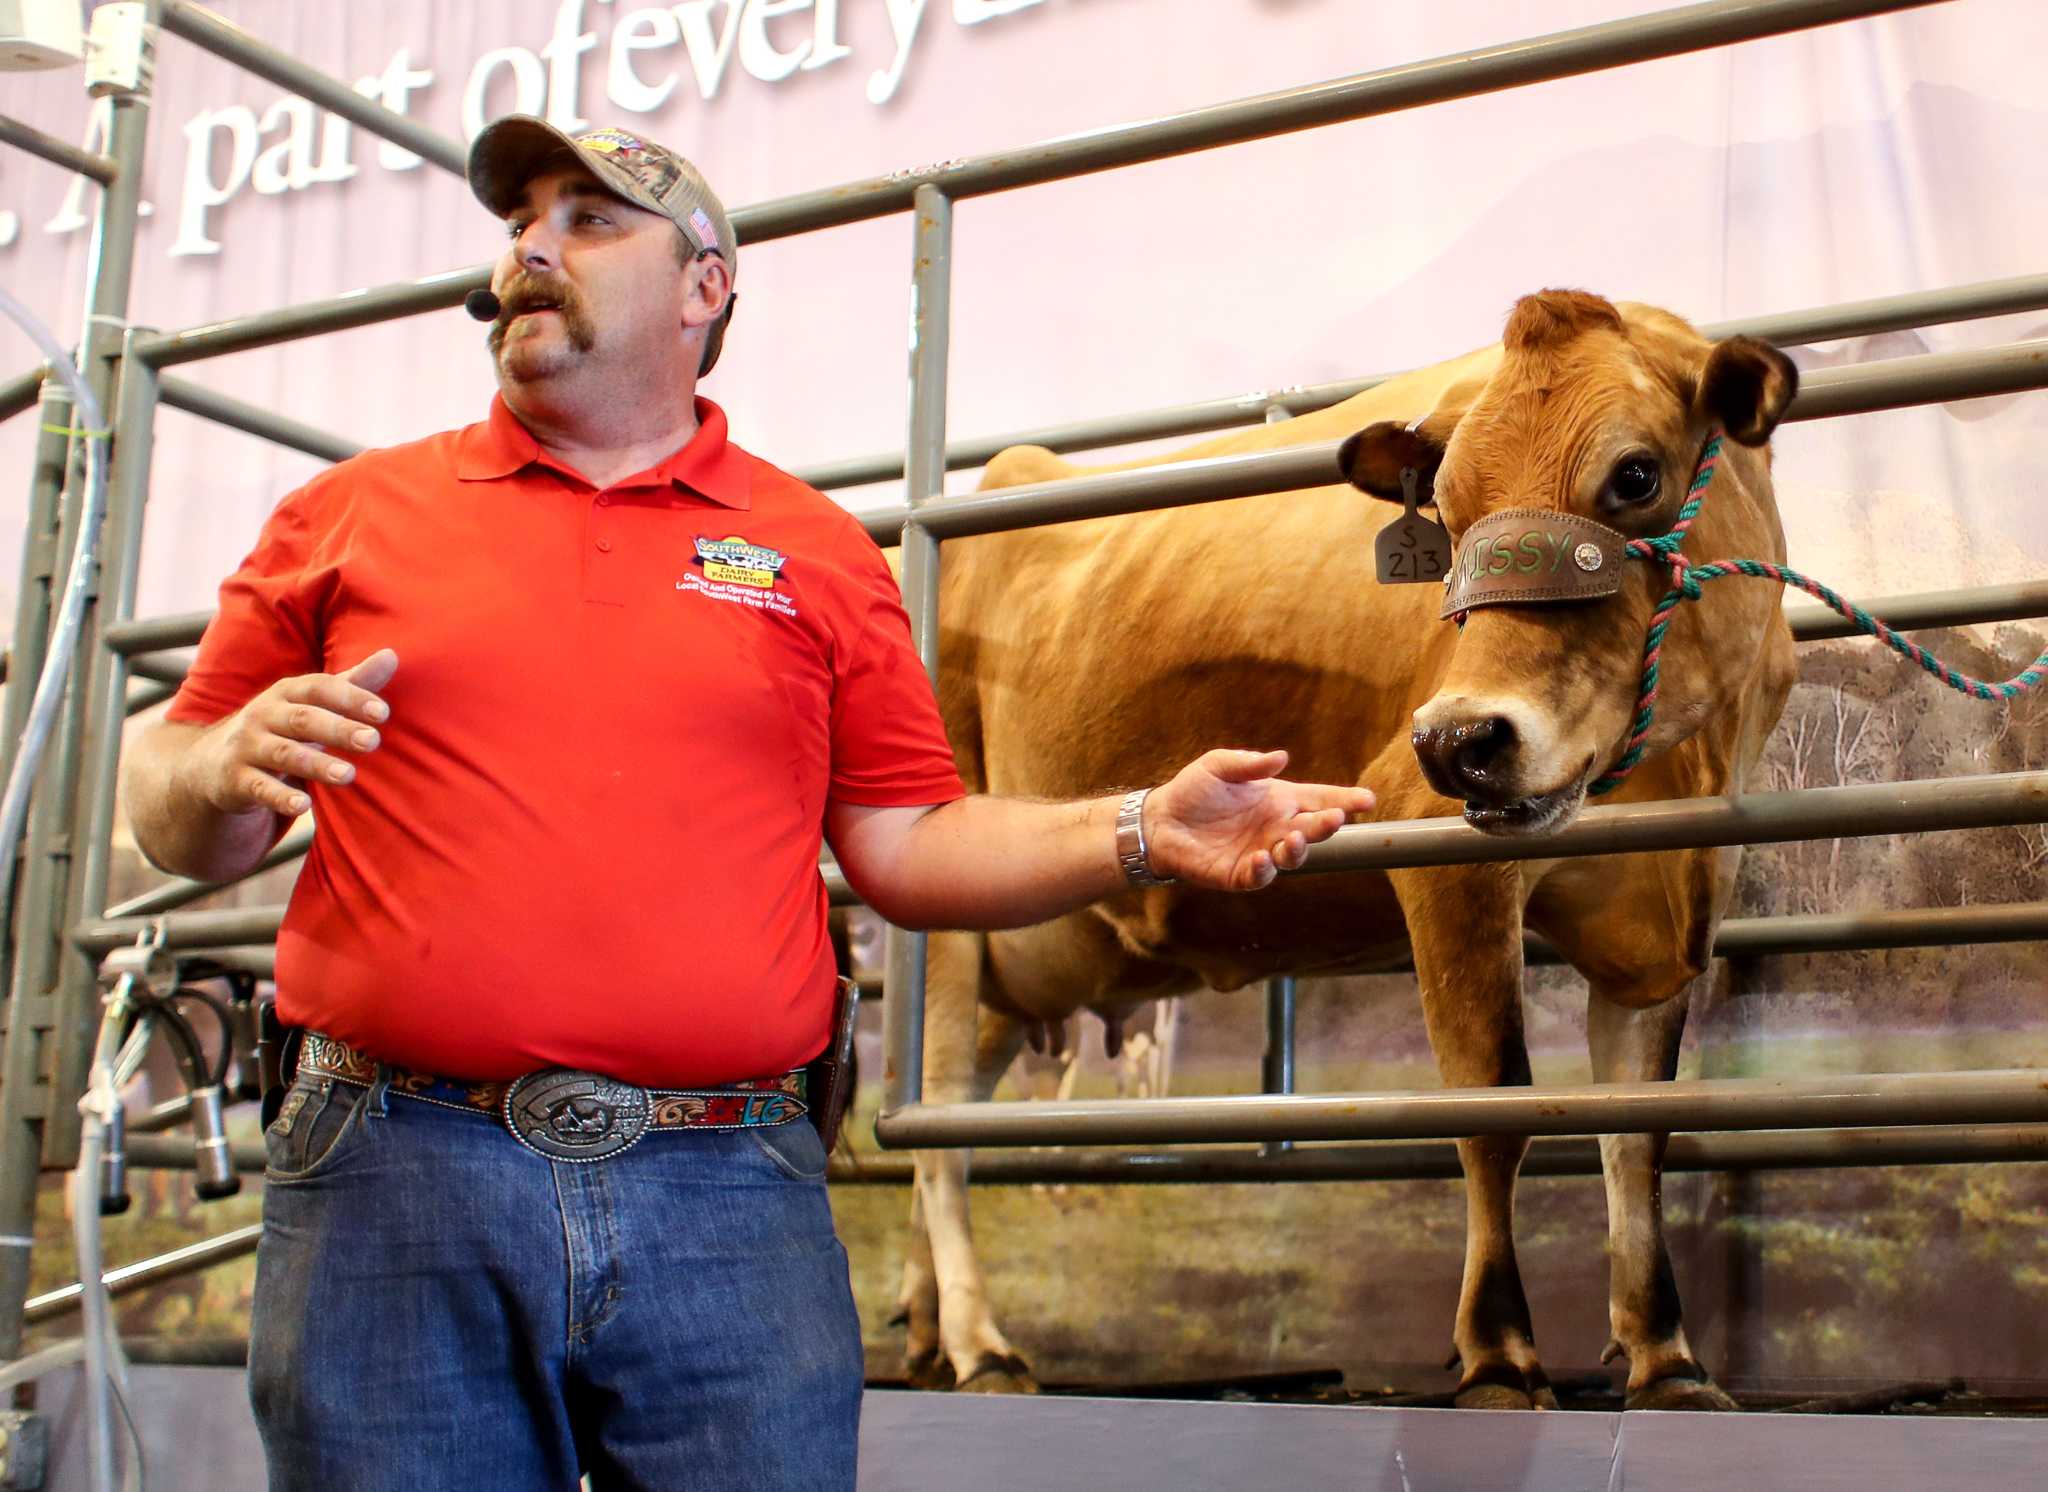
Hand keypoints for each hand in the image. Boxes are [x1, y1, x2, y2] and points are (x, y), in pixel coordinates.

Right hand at [180, 650, 397, 819]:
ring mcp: (247, 747)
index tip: (382, 713)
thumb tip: (392, 655)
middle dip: (338, 729)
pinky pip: (259, 788)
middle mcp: (264, 715)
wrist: (212, 763)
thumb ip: (351, 684)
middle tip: (373, 742)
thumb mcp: (312, 704)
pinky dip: (280, 797)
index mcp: (287, 692)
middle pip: (303, 719)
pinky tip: (304, 806)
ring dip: (316, 765)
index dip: (350, 697)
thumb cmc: (281, 728)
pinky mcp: (235, 780)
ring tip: (349, 776)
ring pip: (283, 754)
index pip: (319, 688)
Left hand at [1143, 749, 1374, 890]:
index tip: (1367, 800)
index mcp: (1278, 799)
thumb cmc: (1193, 790)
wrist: (1159, 821)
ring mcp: (1261, 852)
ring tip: (1293, 839)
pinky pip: (1259, 876)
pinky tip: (1261, 857)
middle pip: (1311, 829)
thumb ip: (1248, 764)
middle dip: (1327, 825)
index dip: (1344, 799)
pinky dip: (1264, 870)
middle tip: (1336, 818)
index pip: (1319, 798)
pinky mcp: (1239, 874)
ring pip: (1292, 856)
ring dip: (1298, 849)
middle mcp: (1275, 827)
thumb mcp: (1218, 765)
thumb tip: (1281, 757)